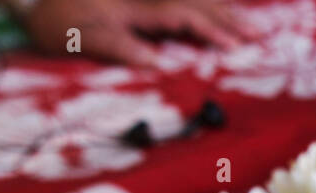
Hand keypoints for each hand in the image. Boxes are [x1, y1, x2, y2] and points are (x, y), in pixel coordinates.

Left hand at [20, 0, 255, 67]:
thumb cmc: (56, 19)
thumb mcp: (83, 36)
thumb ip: (120, 47)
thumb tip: (158, 64)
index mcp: (137, 6)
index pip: (185, 16)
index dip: (212, 32)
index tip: (237, 48)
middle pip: (196, 2)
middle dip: (229, 18)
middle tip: (260, 34)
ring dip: (222, 9)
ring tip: (250, 23)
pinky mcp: (142, 1)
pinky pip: (180, 0)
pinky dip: (202, 4)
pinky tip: (217, 9)